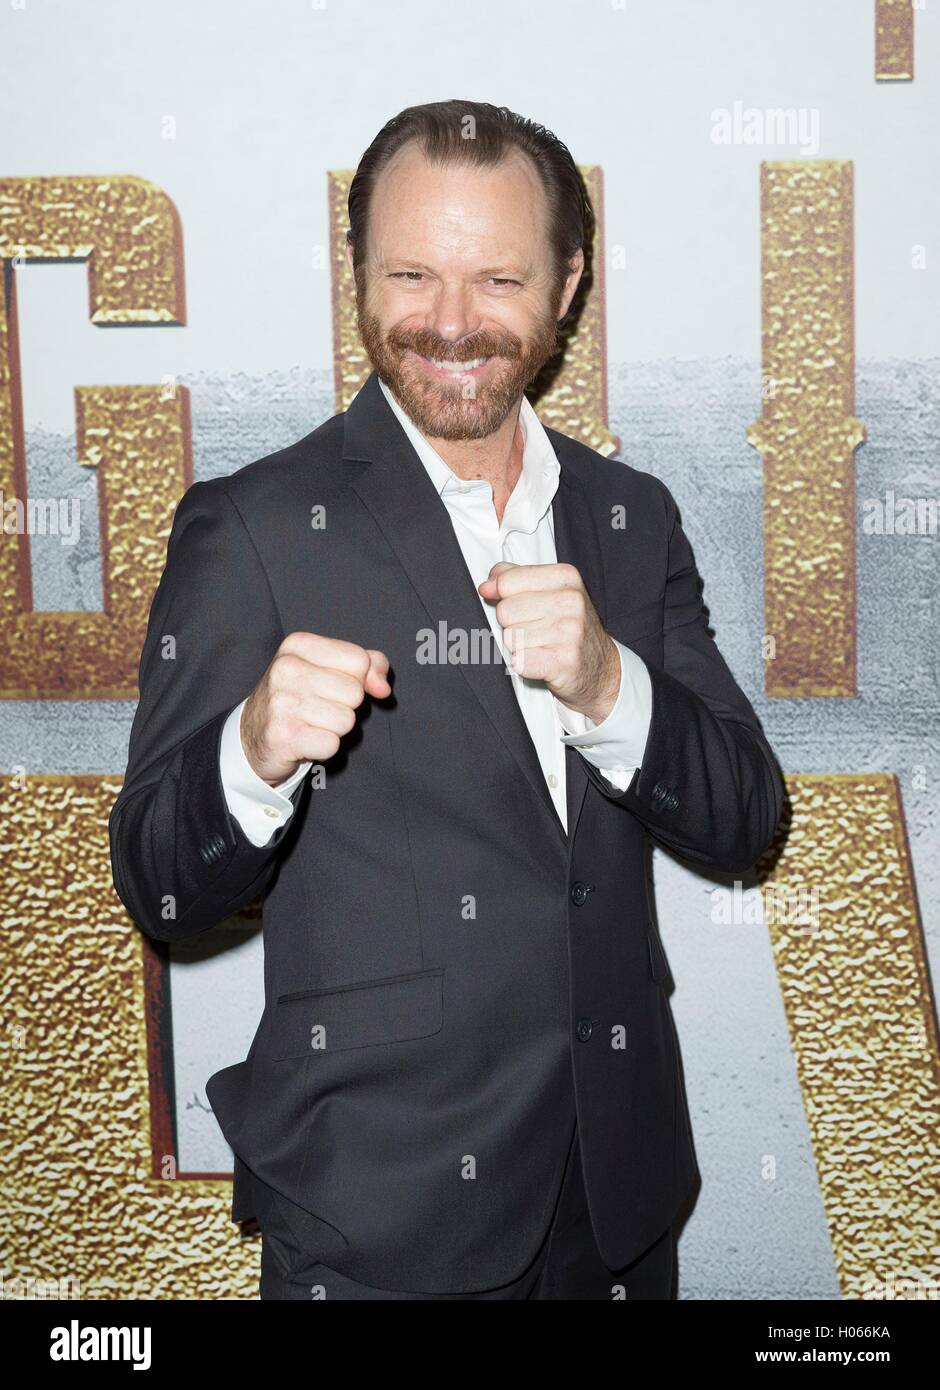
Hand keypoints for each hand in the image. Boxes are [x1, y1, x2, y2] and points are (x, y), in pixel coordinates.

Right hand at [241, 633, 390, 784]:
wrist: (253, 736)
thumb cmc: (299, 698)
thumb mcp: (329, 668)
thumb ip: (368, 666)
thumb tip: (383, 688)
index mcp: (298, 645)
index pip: (360, 660)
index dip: (357, 679)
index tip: (332, 687)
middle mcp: (286, 669)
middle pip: (355, 692)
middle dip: (344, 706)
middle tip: (316, 708)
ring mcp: (282, 702)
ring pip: (347, 720)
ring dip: (334, 729)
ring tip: (310, 724)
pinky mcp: (284, 735)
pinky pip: (332, 745)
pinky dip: (323, 748)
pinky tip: (304, 740)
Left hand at [477, 562, 619, 722]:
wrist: (600, 669)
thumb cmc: (570, 629)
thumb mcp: (550, 592)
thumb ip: (515, 579)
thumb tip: (487, 585)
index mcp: (566, 578)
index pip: (507, 581)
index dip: (503, 596)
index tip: (518, 604)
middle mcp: (570, 602)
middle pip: (505, 611)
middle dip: (513, 624)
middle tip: (536, 630)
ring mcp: (569, 632)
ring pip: (510, 637)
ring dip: (519, 646)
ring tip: (541, 645)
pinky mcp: (562, 661)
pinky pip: (518, 661)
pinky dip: (524, 665)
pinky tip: (541, 661)